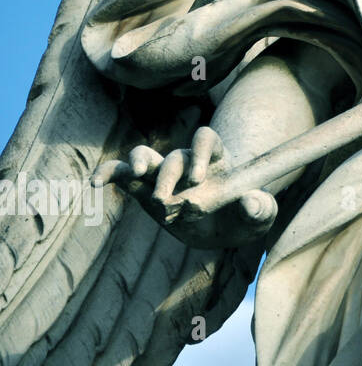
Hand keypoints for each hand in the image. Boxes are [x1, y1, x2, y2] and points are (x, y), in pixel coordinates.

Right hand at [91, 127, 277, 248]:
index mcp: (218, 159)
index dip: (201, 152)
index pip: (207, 139)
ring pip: (146, 157)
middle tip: (167, 201)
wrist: (224, 226)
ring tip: (135, 175)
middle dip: (168, 176)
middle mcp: (188, 162)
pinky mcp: (145, 190)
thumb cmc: (245, 215)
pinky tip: (95, 183)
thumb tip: (250, 202)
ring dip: (138, 163)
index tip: (199, 177)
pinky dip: (109, 174)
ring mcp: (164, 175)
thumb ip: (261, 208)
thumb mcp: (261, 215)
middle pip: (175, 157)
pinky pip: (123, 176)